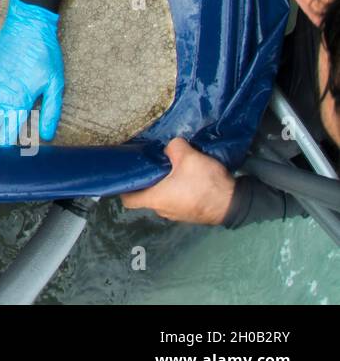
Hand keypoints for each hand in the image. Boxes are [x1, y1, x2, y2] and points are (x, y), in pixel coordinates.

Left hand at [120, 138, 235, 224]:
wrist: (234, 203)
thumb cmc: (205, 183)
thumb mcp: (188, 157)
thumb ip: (173, 147)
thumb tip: (170, 146)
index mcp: (155, 199)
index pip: (128, 199)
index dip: (124, 187)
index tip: (129, 173)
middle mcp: (162, 210)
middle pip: (145, 195)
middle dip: (147, 180)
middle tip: (152, 163)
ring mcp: (176, 214)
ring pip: (162, 197)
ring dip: (164, 185)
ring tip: (170, 168)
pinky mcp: (189, 213)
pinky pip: (176, 200)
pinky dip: (177, 190)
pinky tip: (185, 177)